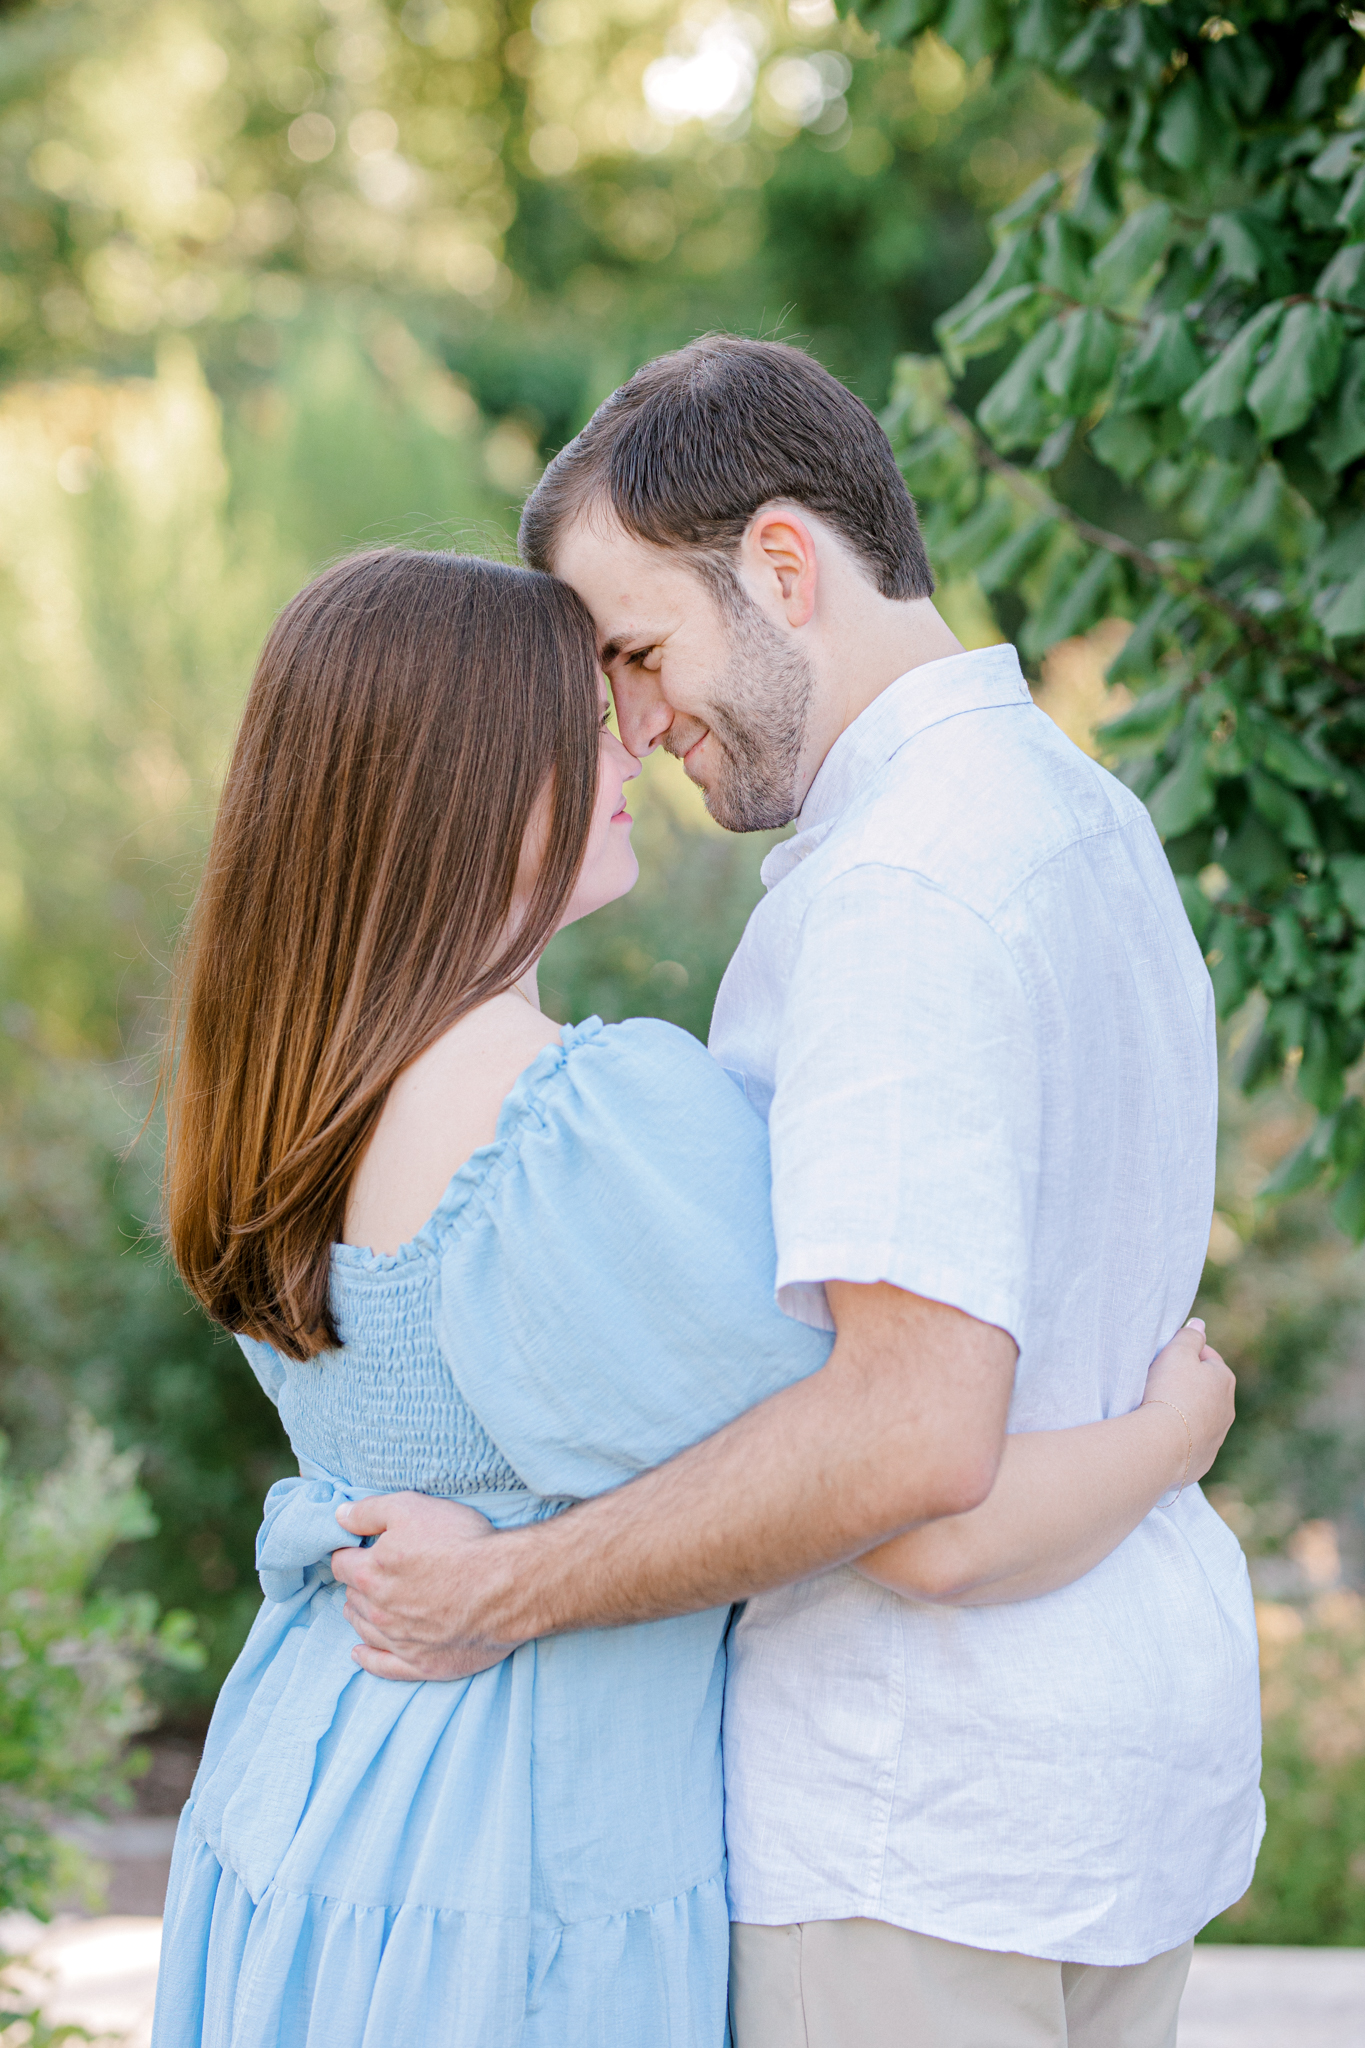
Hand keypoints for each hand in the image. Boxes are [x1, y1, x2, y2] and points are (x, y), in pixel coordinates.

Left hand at [330, 1493, 525, 1681]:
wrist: (508, 1584)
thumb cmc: (462, 1542)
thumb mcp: (412, 1508)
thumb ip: (369, 1512)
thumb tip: (338, 1517)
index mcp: (371, 1574)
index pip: (341, 1564)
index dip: (348, 1552)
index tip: (357, 1549)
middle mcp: (378, 1612)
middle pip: (353, 1597)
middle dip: (358, 1583)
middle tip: (373, 1572)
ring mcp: (399, 1642)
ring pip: (364, 1630)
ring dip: (361, 1616)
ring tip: (365, 1605)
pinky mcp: (422, 1664)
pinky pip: (383, 1667)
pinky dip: (368, 1659)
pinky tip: (359, 1653)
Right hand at [1141, 1318, 1234, 1485]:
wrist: (1162, 1445)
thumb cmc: (1168, 1392)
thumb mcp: (1176, 1352)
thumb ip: (1189, 1336)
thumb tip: (1200, 1324)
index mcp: (1224, 1379)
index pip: (1207, 1357)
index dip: (1186, 1355)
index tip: (1165, 1359)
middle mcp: (1226, 1409)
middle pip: (1205, 1389)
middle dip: (1187, 1385)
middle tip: (1158, 1383)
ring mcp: (1217, 1437)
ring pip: (1200, 1417)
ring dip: (1184, 1412)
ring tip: (1157, 1411)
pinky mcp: (1203, 1460)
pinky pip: (1191, 1443)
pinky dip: (1180, 1437)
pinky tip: (1161, 1435)